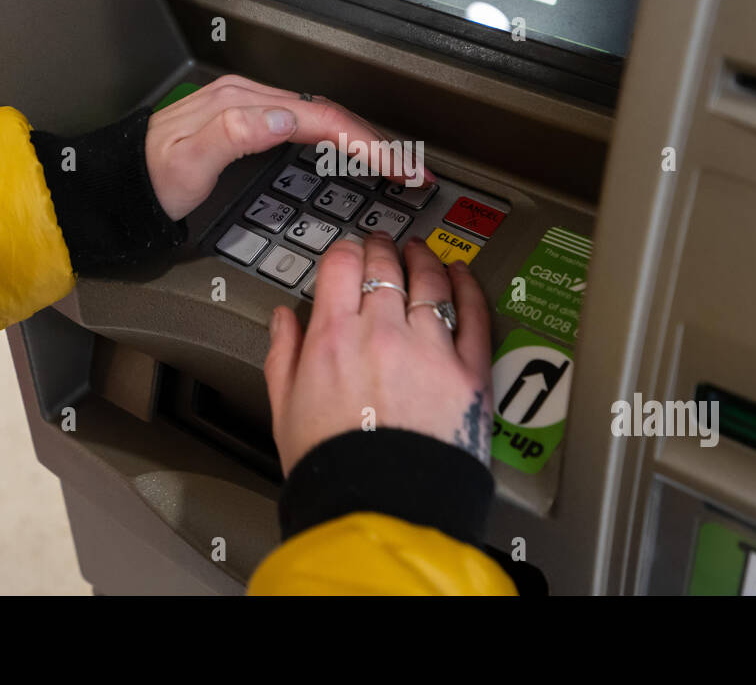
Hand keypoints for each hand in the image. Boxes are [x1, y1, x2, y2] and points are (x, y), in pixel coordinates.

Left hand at [144, 75, 429, 220]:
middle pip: (330, 114)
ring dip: (363, 139)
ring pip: (323, 117)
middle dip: (378, 141)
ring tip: (395, 162)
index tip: (397, 166)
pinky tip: (350, 152)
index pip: (321, 118)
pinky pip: (307, 125)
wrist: (116, 185)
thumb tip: (285, 116)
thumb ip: (234, 134)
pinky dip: (338, 139)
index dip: (365, 142)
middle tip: (413, 170)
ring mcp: (251, 109)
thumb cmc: (147, 179)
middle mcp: (250, 99)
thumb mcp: (186, 161)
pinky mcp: (249, 122)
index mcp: (243, 105)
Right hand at [264, 233, 491, 475]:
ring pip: (430, 280)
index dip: (346, 250)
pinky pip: (473, 314)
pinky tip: (462, 276)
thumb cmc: (333, 470)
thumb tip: (284, 321)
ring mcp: (431, 349)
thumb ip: (282, 356)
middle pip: (385, 266)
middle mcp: (383, 334)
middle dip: (382, 248)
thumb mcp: (285, 411)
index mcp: (333, 339)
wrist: (381, 511)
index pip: (342, 265)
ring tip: (421, 252)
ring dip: (423, 258)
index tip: (348, 252)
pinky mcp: (469, 371)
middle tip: (382, 244)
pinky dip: (468, 287)